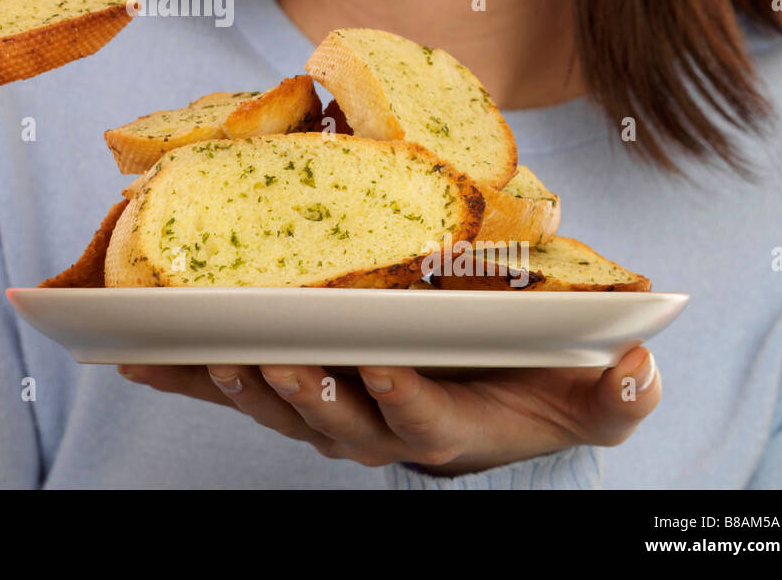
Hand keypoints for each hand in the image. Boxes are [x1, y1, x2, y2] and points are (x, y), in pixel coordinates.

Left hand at [118, 346, 659, 474]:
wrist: (486, 406)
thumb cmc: (534, 395)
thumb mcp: (590, 400)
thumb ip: (619, 395)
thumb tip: (639, 370)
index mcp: (443, 423)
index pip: (420, 419)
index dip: (401, 400)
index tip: (385, 370)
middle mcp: (377, 427)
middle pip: (334, 421)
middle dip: (305, 395)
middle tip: (277, 362)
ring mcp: (330, 412)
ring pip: (279, 407)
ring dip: (243, 384)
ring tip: (208, 354)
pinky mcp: (295, 387)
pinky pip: (235, 386)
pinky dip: (189, 376)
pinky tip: (142, 358)